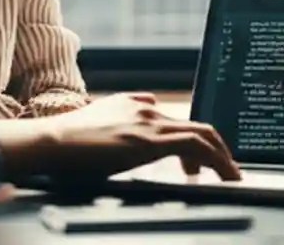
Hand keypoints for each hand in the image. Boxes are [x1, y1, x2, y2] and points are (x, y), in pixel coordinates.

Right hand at [0, 92, 240, 182]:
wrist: (52, 140)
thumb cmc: (67, 140)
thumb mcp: (97, 118)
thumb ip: (121, 114)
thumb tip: (144, 108)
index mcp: (135, 105)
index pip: (177, 122)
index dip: (194, 143)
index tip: (197, 165)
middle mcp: (148, 109)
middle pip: (197, 127)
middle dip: (216, 150)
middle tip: (225, 172)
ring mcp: (150, 122)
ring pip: (202, 135)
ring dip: (221, 158)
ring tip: (230, 178)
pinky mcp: (150, 140)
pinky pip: (197, 146)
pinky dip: (216, 161)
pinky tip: (222, 177)